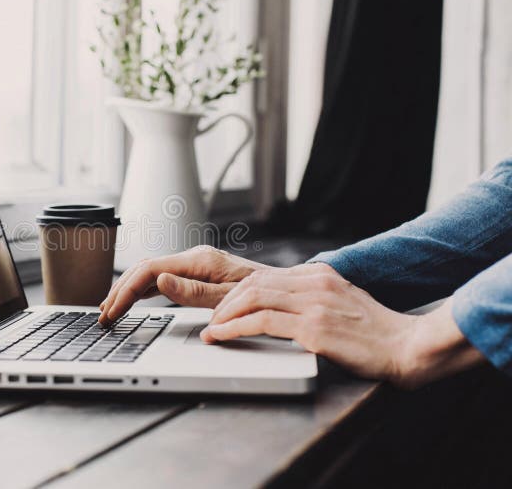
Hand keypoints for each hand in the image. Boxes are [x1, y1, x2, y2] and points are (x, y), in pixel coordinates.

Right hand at [99, 245, 266, 324]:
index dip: (126, 292)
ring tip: (111, 309)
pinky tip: (134, 300)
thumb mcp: (229, 298)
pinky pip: (162, 277)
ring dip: (128, 290)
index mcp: (198, 261)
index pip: (149, 271)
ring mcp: (194, 264)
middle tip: (104, 315)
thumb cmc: (263, 295)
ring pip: (150, 272)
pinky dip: (143, 289)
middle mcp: (193, 258)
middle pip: (144, 269)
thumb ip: (193, 292)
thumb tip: (159, 281)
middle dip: (120, 291)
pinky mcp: (197, 272)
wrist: (284, 289)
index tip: (112, 312)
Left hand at [201, 263, 419, 383]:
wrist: (408, 347)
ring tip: (212, 330)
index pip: (264, 275)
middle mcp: (314, 282)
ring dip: (224, 315)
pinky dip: (235, 328)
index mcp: (319, 274)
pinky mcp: (313, 328)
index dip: (236, 292)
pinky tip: (223, 336)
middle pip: (252, 283)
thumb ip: (312, 297)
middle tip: (212, 320)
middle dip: (225, 302)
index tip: (224, 307)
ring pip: (252, 299)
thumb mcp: (342, 302)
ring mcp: (313, 303)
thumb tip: (281, 305)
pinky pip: (261, 322)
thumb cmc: (376, 333)